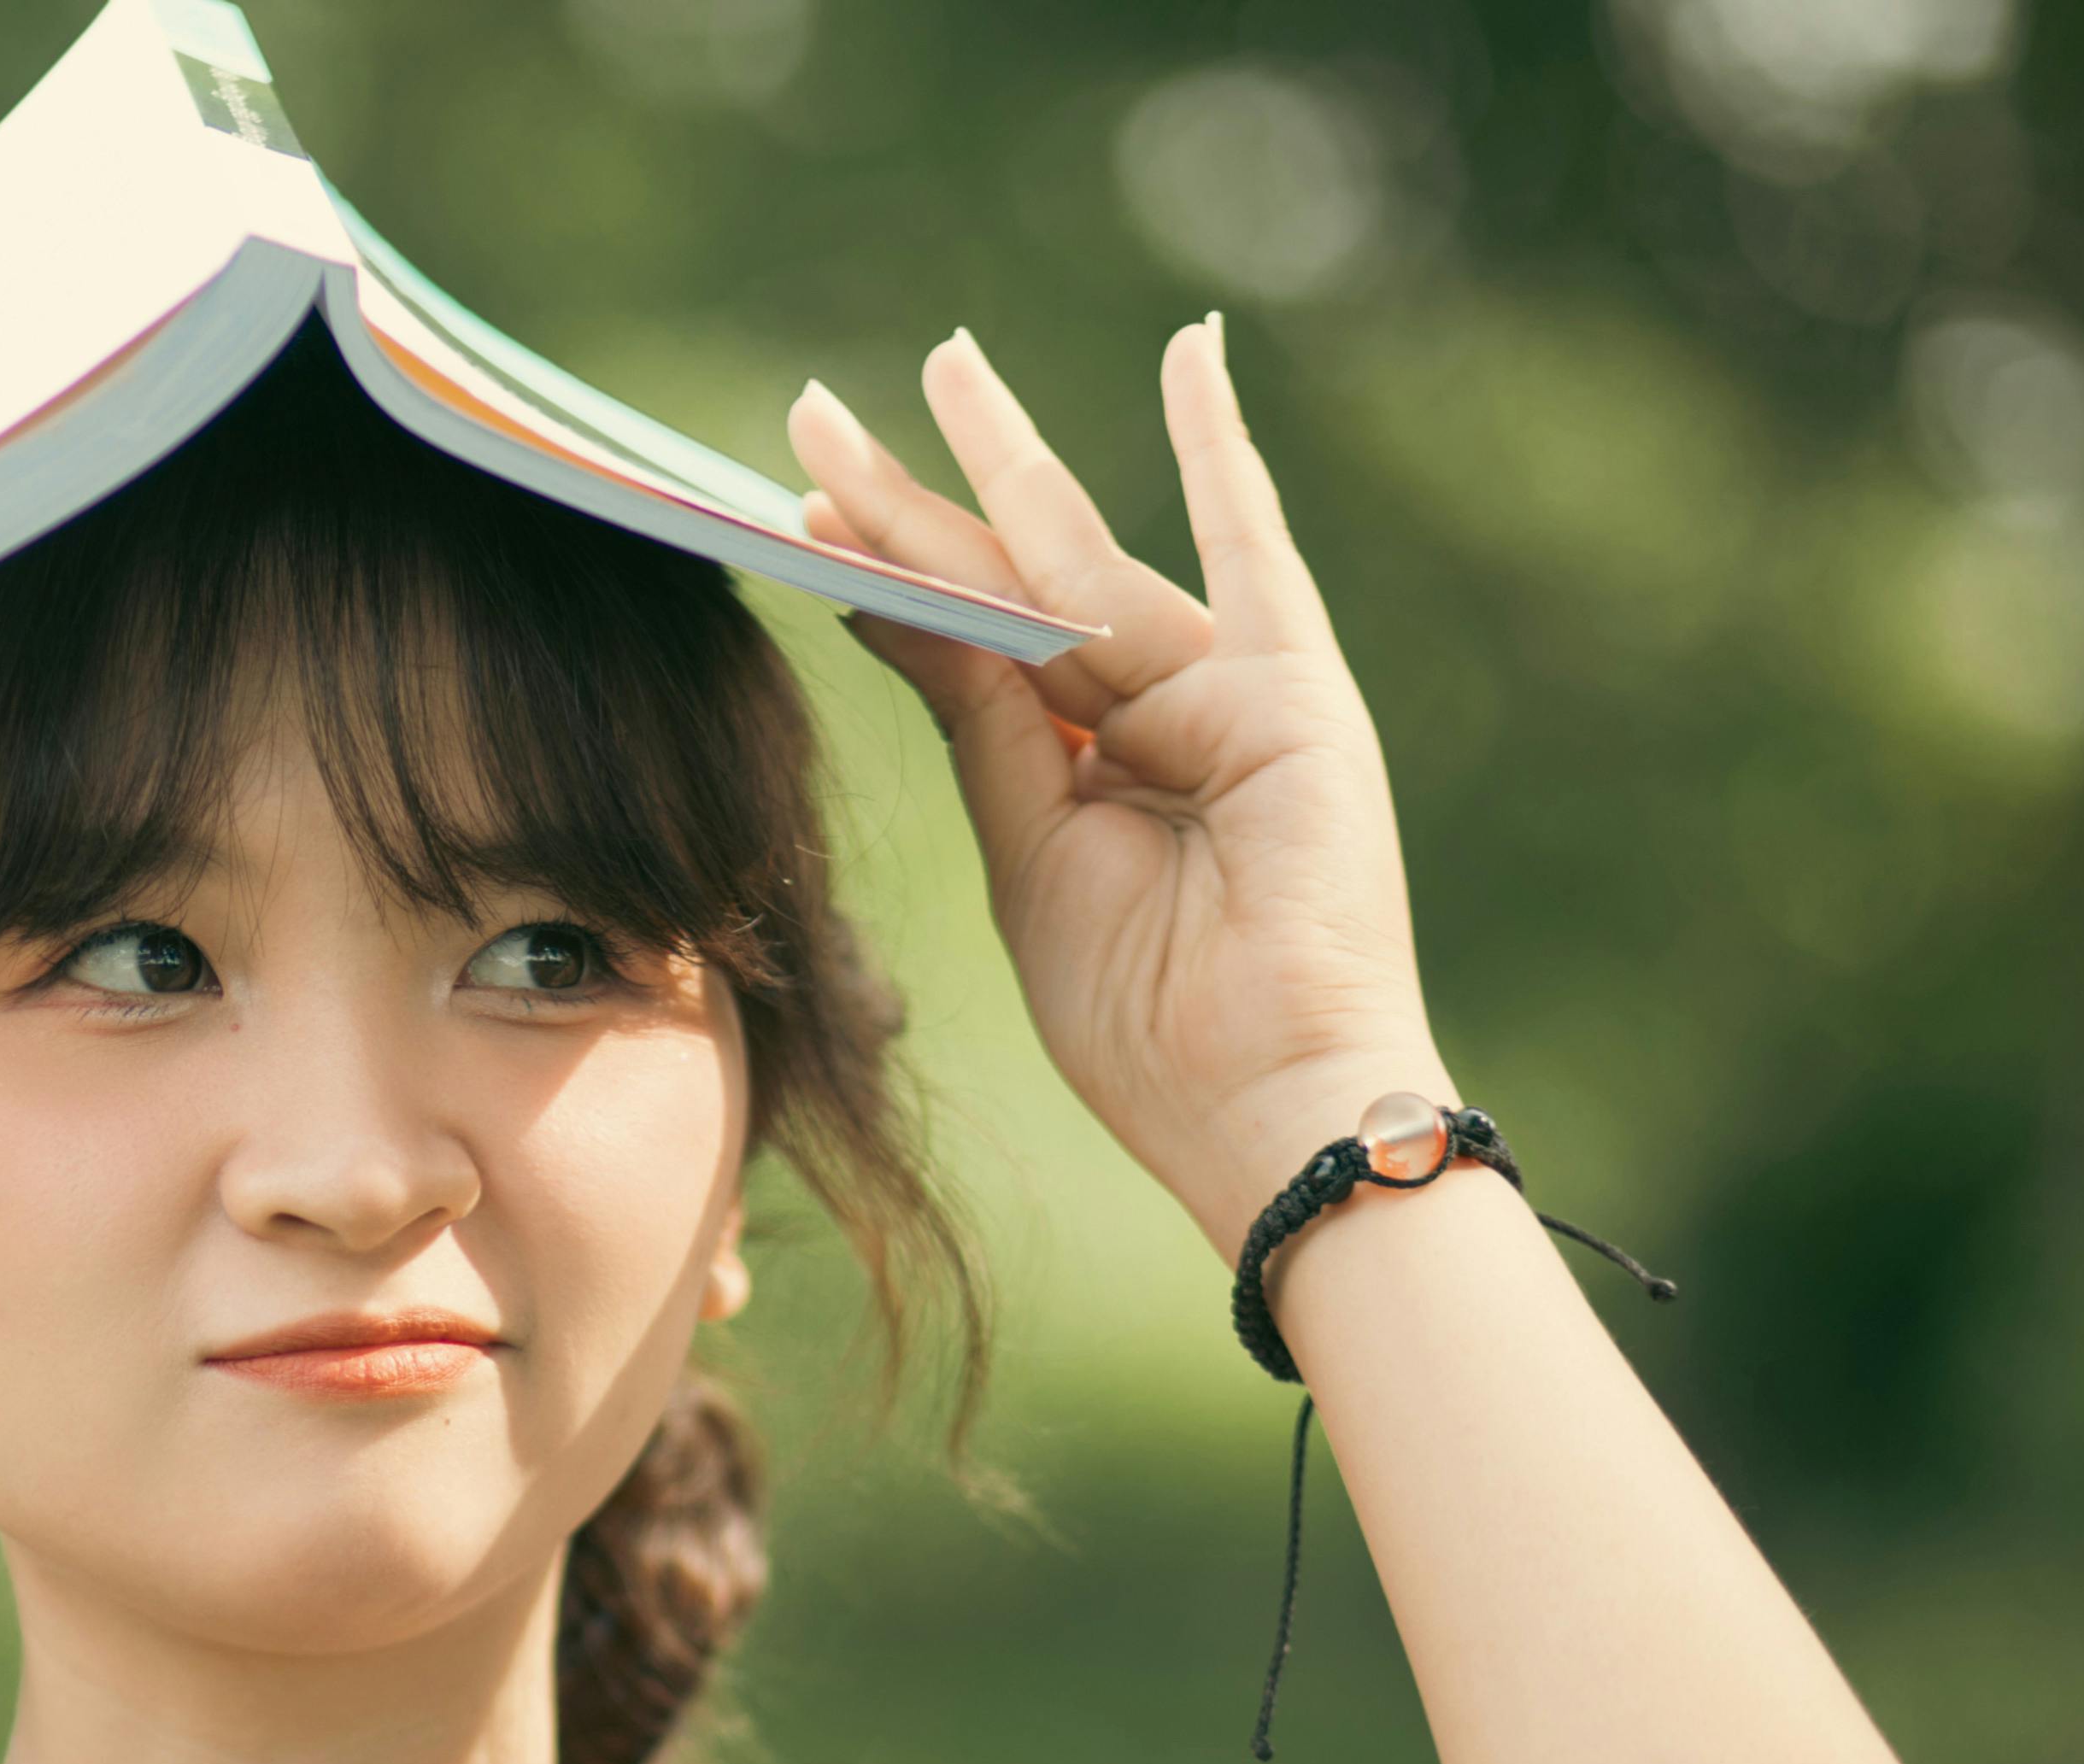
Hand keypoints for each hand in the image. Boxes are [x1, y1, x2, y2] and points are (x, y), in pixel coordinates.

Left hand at [791, 320, 1452, 1258]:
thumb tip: (884, 600)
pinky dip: (1224, 447)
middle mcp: (1148, 711)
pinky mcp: (1288, 689)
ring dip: (1004, 460)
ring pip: (1078, 562)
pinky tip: (1190, 348)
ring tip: (940, 362)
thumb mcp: (1027, 852)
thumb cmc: (1149, 1017)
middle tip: (810, 410)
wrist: (1263, 1096)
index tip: (795, 512)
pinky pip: (1251, 547)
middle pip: (1005, 582)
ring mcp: (1220, 691)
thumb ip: (979, 720)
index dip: (881, 577)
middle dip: (906, 500)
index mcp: (1082, 767)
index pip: (965, 643)